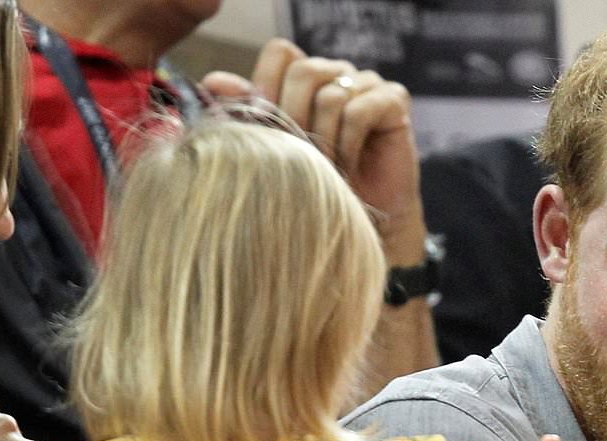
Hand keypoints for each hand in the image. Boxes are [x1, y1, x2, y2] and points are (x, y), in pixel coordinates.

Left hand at [249, 38, 424, 262]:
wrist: (360, 221)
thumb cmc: (316, 185)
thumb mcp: (273, 148)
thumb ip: (247, 111)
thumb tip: (212, 81)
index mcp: (304, 77)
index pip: (280, 53)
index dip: (270, 87)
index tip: (269, 129)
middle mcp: (336, 73)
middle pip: (304, 71)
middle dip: (296, 120)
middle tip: (301, 157)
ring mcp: (367, 83)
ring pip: (331, 95)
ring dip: (324, 141)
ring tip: (327, 169)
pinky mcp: (394, 99)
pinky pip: (360, 109)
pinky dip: (349, 143)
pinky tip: (349, 164)